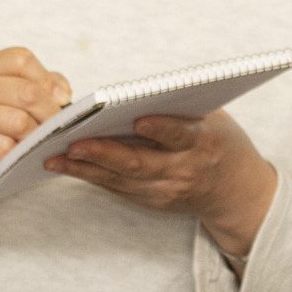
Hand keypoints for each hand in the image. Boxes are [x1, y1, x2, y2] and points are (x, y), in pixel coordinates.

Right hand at [0, 48, 71, 235]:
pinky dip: (18, 153)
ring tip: (36, 141)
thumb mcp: (13, 96)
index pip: (21, 60)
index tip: (57, 98)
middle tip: (56, 126)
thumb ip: (42, 86)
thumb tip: (61, 94)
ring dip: (35, 136)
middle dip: (50, 113)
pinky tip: (17, 154)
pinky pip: (3, 147)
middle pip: (25, 92)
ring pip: (18, 121)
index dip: (45, 79)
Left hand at [51, 109, 280, 261]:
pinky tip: (67, 165)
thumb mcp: (214, 119)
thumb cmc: (221, 143)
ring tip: (55, 156)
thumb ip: (180, 106)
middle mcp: (184, 170)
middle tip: (74, 143)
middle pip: (140, 164)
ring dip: (86, 169)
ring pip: (121, 180)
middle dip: (105, 153)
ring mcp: (167, 190)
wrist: (236, 192)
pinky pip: (118, 189)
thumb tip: (136, 90)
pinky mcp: (153, 201)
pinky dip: (91, 176)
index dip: (159, 128)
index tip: (137, 119)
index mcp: (204, 142)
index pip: (179, 135)